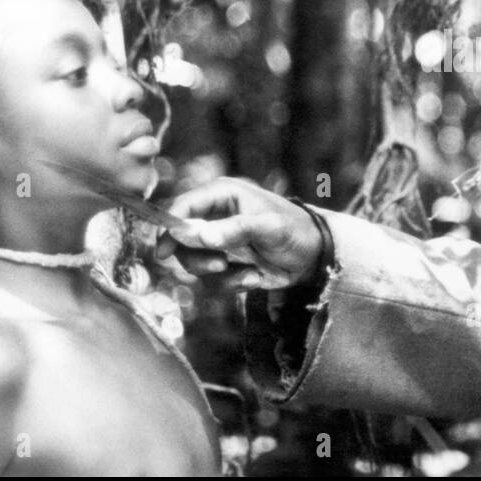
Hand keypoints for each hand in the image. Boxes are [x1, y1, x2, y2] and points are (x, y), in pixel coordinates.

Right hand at [153, 176, 324, 291]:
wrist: (315, 255)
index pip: (183, 207)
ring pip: (195, 265)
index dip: (169, 228)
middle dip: (198, 259)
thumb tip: (201, 235)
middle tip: (220, 266)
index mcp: (222, 195)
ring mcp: (219, 243)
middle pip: (181, 241)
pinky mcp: (226, 265)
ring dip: (219, 276)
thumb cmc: (295, 230)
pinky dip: (233, 284)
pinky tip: (255, 278)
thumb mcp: (270, 226)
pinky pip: (213, 281)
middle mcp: (215, 217)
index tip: (164, 251)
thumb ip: (236, 229)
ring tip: (249, 273)